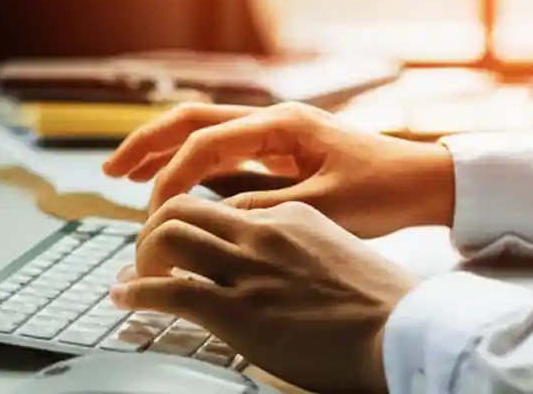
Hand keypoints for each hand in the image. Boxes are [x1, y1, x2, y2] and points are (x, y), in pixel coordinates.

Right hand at [102, 102, 455, 238]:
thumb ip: (265, 210)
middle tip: (110, 171)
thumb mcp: (324, 209)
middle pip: (191, 119)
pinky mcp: (279, 146)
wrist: (426, 180)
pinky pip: (221, 146)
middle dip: (146, 143)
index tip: (154, 211)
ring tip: (125, 173)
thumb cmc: (384, 192)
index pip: (206, 144)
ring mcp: (274, 129)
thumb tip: (211, 218)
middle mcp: (271, 118)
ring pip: (202, 129)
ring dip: (162, 148)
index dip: (173, 177)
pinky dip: (189, 159)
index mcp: (281, 125)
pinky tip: (172, 177)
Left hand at [111, 197, 417, 391]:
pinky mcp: (237, 310)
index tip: (173, 233)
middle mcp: (262, 232)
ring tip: (134, 278)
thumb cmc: (383, 306)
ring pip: (165, 237)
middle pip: (180, 205)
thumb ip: (299, 246)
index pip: (219, 199)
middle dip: (150, 227)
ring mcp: (248, 269)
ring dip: (139, 257)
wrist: (408, 333)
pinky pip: (167, 291)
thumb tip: (275, 261)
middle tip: (143, 253)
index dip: (186, 214)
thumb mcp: (337, 254)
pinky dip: (135, 292)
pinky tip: (125, 298)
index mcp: (288, 215)